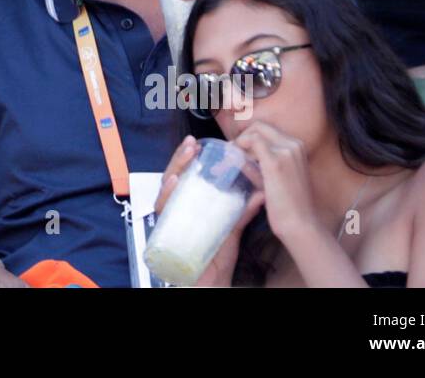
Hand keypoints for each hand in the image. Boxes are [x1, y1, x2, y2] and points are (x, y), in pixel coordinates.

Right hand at [154, 135, 264, 286]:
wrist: (211, 281)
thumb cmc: (216, 255)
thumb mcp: (232, 229)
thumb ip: (242, 211)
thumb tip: (261, 193)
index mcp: (190, 204)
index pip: (186, 176)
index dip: (188, 158)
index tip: (197, 142)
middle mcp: (176, 208)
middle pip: (174, 177)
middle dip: (180, 158)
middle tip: (192, 143)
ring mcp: (170, 217)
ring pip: (166, 188)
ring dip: (174, 169)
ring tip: (186, 155)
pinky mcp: (166, 229)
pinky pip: (162, 210)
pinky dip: (166, 194)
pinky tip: (174, 182)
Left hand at [232, 121, 319, 242]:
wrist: (301, 224)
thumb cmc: (289, 205)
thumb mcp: (278, 177)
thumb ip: (263, 163)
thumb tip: (240, 155)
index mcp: (297, 147)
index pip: (267, 130)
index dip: (249, 137)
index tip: (239, 150)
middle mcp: (294, 144)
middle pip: (260, 126)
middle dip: (243, 137)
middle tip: (233, 153)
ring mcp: (286, 151)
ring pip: (255, 132)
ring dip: (240, 143)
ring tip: (232, 159)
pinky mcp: (275, 162)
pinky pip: (253, 142)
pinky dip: (241, 148)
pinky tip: (236, 162)